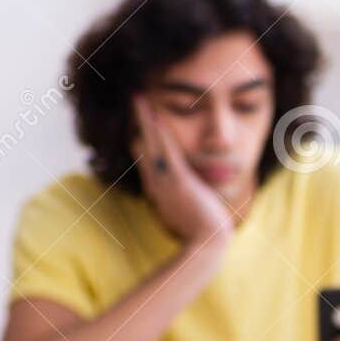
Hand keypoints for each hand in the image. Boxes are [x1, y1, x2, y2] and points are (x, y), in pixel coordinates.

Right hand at [132, 96, 233, 246]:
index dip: (140, 136)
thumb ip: (181, 195)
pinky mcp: (177, 180)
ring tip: (138, 97)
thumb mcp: (185, 208)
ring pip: (150, 143)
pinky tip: (156, 116)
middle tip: (133, 98)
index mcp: (157, 187)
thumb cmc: (200, 229)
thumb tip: (182, 187)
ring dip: (144, 119)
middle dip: (138, 121)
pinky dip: (160, 133)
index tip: (140, 120)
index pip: (144, 156)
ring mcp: (164, 180)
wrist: (206, 242)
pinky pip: (166, 152)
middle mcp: (155, 182)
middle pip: (141, 144)